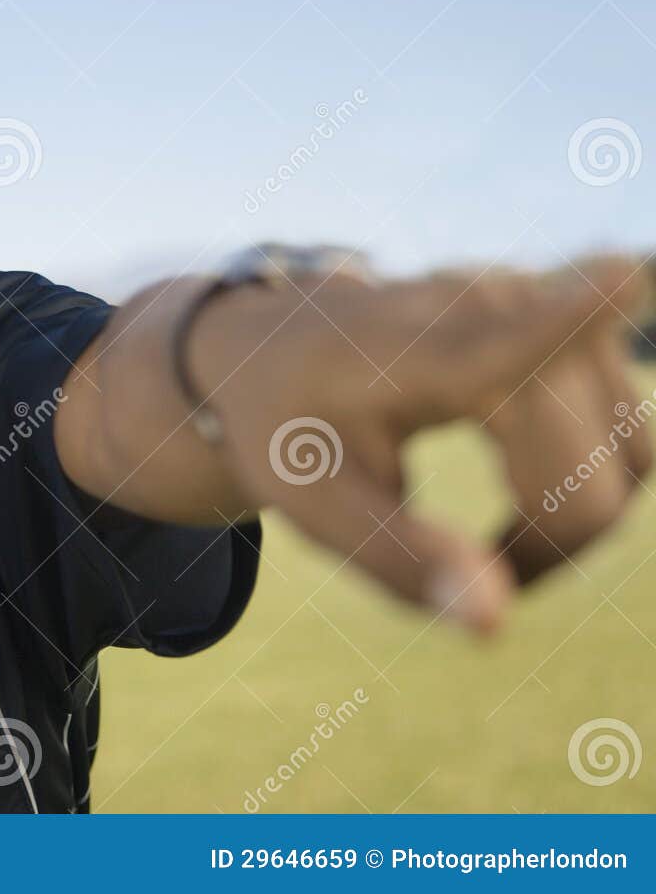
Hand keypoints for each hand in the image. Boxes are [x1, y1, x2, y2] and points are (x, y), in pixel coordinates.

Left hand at [189, 255, 653, 632]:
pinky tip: (526, 502)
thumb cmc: (288, 431)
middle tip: (460, 578)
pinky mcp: (573, 323)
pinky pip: (630, 435)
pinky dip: (596, 485)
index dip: (577, 312)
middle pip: (588, 473)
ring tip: (492, 545)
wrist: (273, 352)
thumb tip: (497, 620)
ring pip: (628, 455)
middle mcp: (494, 307)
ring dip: (577, 518)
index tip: (625, 274)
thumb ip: (398, 558)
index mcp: (416, 351)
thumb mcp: (313, 507)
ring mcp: (543, 306)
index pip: (510, 340)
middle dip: (545, 546)